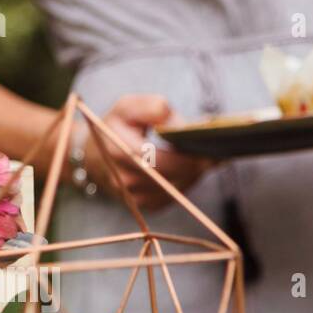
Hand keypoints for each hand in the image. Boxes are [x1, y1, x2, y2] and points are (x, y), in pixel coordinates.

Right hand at [81, 94, 213, 210]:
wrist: (95, 156)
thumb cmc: (116, 126)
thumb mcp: (128, 106)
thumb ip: (154, 108)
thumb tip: (182, 126)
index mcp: (119, 152)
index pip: (159, 160)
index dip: (187, 156)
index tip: (209, 146)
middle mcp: (126, 180)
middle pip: (174, 177)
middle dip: (197, 164)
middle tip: (217, 152)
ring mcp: (136, 197)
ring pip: (179, 188)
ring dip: (196, 173)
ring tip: (208, 157)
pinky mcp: (147, 206)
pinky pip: (176, 196)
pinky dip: (188, 181)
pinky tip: (193, 167)